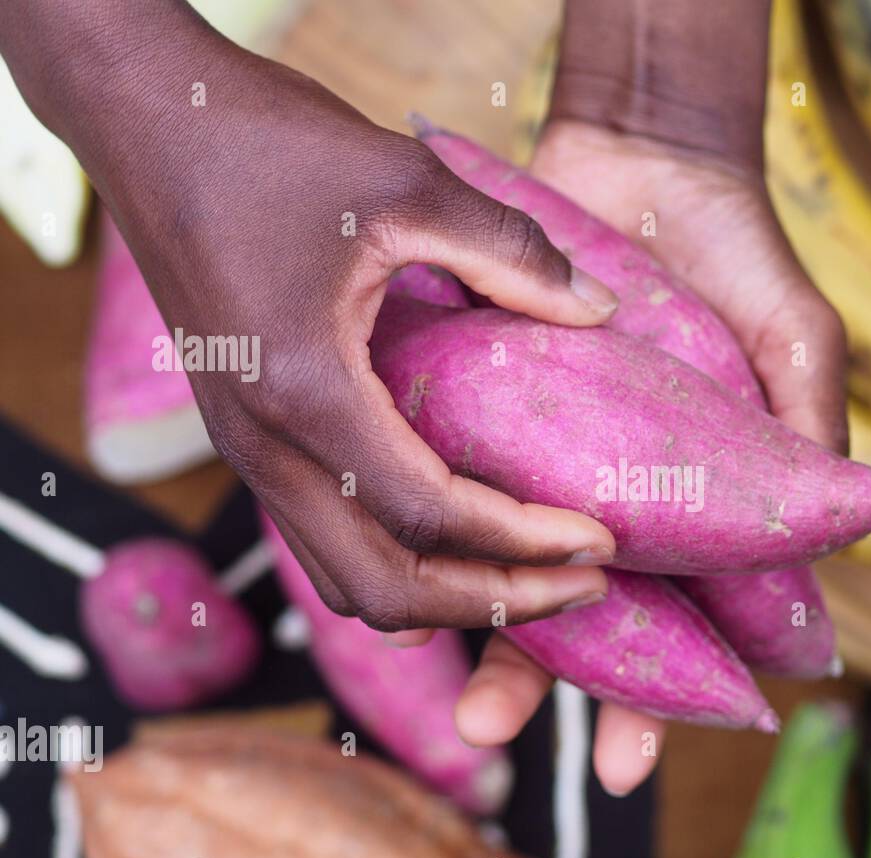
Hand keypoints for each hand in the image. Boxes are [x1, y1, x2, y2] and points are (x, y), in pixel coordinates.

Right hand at [3, 8, 624, 630]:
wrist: (143, 118)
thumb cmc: (263, 142)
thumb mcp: (407, 182)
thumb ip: (513, 251)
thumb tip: (602, 309)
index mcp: (304, 393)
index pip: (429, 516)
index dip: (524, 542)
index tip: (599, 540)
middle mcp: (265, 446)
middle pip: (384, 588)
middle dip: (492, 601)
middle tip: (582, 584)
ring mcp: (247, 451)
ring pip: (346, 582)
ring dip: (444, 598)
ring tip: (532, 578)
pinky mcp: (248, 438)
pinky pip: (323, 542)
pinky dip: (397, 567)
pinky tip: (457, 548)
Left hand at [453, 119, 848, 796]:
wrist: (649, 160)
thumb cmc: (737, 261)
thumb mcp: (794, 343)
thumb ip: (807, 432)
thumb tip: (849, 527)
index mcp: (686, 515)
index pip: (674, 629)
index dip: (655, 700)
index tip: (627, 765)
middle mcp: (608, 503)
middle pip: (570, 618)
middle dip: (536, 684)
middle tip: (489, 724)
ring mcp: (541, 464)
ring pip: (499, 565)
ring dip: (472, 625)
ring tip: (444, 681)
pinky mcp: (482, 410)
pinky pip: (452, 476)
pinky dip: (433, 519)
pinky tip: (406, 563)